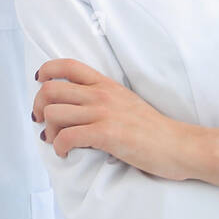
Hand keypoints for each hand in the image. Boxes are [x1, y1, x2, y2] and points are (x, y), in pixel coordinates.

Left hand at [32, 58, 193, 179]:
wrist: (181, 146)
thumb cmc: (153, 129)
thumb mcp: (125, 102)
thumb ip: (101, 98)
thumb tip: (72, 106)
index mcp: (106, 84)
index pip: (67, 65)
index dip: (46, 71)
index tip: (40, 83)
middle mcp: (101, 95)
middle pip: (50, 90)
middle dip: (38, 107)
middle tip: (41, 122)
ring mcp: (104, 113)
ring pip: (53, 114)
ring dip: (48, 131)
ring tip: (57, 141)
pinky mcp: (107, 134)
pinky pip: (67, 137)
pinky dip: (59, 147)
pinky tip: (66, 153)